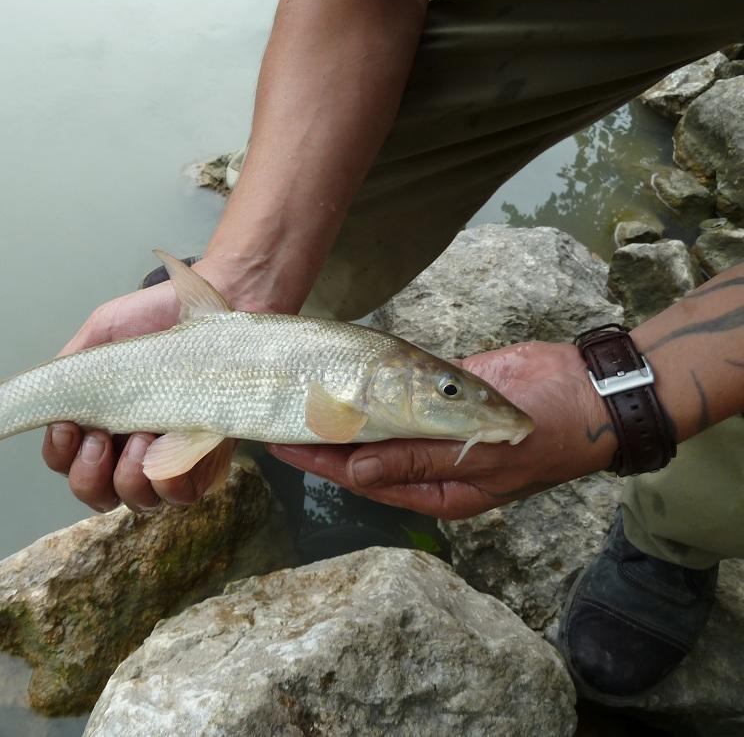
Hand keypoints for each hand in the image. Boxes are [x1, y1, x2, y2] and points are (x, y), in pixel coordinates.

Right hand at [41, 256, 284, 512]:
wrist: (217, 303)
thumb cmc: (161, 318)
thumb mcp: (103, 332)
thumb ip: (71, 363)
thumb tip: (45, 393)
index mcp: (101, 421)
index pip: (67, 460)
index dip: (60, 453)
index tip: (67, 425)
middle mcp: (131, 448)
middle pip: (96, 494)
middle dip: (88, 474)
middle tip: (97, 438)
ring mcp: (169, 459)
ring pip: (136, 501)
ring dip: (127, 477)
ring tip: (137, 437)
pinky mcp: (206, 462)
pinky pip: (182, 494)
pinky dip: (166, 478)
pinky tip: (163, 445)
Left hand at [268, 341, 617, 519]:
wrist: (591, 390)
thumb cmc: (548, 432)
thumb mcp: (481, 454)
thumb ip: (417, 460)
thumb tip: (355, 473)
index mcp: (439, 491)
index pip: (366, 479)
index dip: (324, 463)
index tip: (284, 445)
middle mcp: (431, 463)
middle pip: (364, 453)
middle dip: (323, 438)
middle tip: (277, 417)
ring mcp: (437, 429)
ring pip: (379, 424)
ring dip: (343, 412)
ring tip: (299, 397)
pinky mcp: (444, 396)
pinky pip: (401, 395)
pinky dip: (373, 387)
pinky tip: (342, 376)